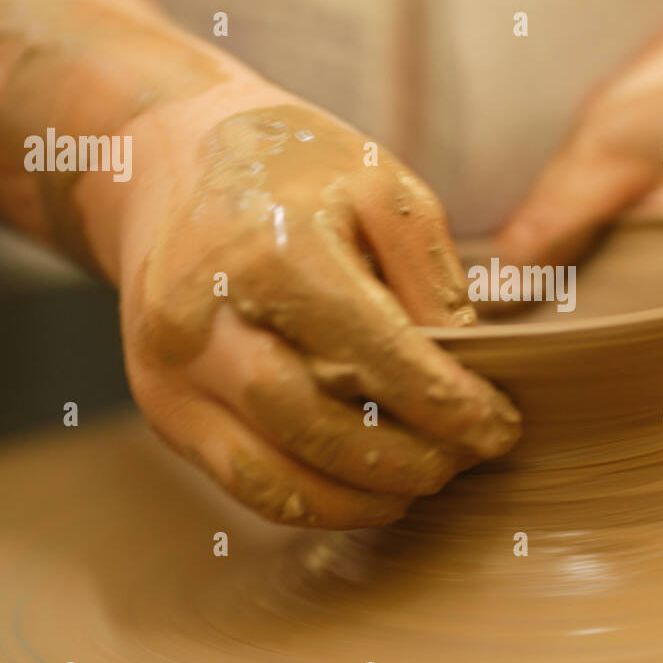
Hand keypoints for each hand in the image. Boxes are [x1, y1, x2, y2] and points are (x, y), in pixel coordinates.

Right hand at [111, 86, 520, 528]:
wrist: (166, 160)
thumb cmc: (288, 170)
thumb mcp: (382, 185)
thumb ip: (431, 276)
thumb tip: (466, 370)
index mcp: (273, 251)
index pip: (374, 353)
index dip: (447, 406)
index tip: (499, 428)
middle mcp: (207, 319)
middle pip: (315, 425)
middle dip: (405, 460)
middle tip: (465, 461)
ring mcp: (172, 370)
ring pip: (272, 474)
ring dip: (361, 497)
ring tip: (421, 481)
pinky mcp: (162, 405)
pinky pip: (241, 481)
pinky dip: (312, 501)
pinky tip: (364, 489)